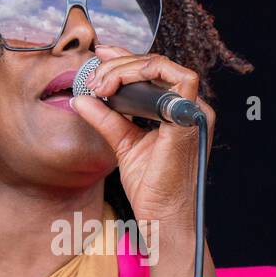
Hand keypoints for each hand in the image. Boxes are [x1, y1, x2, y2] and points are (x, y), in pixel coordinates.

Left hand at [70, 44, 214, 231]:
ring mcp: (194, 112)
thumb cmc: (151, 188)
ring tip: (100, 85)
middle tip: (93, 80)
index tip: (98, 58)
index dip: (126, 58)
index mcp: (178, 112)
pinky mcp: (190, 120)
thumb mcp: (123, 143)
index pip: (154, 72)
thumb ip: (106, 118)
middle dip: (118, 65)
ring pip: (162, 66)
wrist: (163, 218)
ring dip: (125, 68)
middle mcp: (190, 108)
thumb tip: (82, 98)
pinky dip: (141, 75)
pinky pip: (176, 80)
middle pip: (155, 65)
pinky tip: (114, 88)